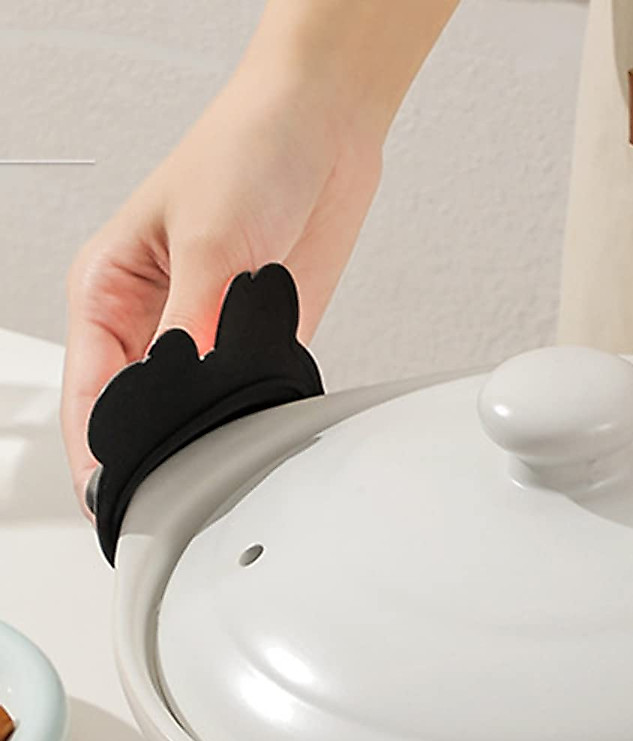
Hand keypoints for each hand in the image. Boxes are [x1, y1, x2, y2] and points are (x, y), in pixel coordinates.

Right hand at [60, 0, 458, 515]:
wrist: (323, 132)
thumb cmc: (247, 151)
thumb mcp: (211, 238)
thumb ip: (198, 323)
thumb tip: (190, 389)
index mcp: (110, 293)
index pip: (92, 395)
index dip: (101, 453)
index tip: (118, 499)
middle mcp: (154, 321)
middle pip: (140, 415)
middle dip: (156, 454)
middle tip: (176, 495)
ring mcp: (208, 334)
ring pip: (197, 412)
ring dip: (210, 436)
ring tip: (223, 461)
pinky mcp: (260, 340)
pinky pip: (251, 396)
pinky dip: (255, 415)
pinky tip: (262, 425)